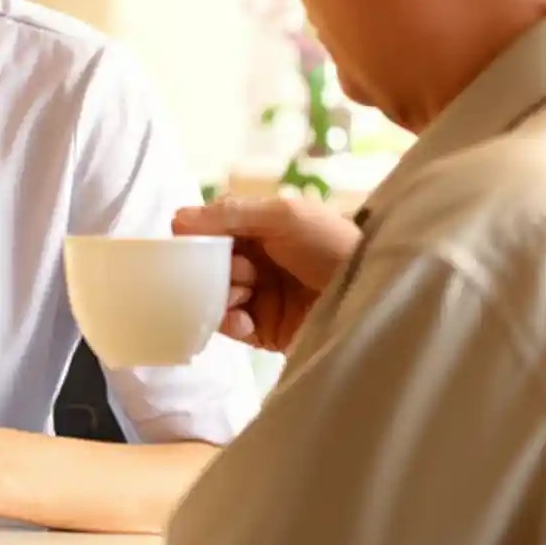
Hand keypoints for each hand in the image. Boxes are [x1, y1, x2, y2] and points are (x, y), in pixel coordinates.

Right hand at [173, 196, 361, 352]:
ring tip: (243, 294)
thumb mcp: (284, 216)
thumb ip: (232, 214)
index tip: (191, 244)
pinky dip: (228, 323)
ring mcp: (258, 297)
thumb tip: (177, 219)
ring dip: (219, 295)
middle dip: (211, 269)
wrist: (369, 294)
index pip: (211, 232)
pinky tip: (243, 320)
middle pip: (208, 266)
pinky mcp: (263, 330)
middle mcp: (255, 262)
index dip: (198, 238)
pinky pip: (228, 327)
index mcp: (259, 230)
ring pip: (213, 296)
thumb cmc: (330, 244)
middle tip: (238, 271)